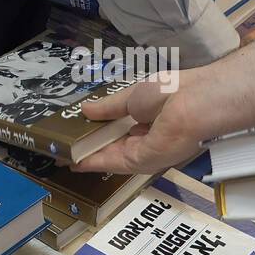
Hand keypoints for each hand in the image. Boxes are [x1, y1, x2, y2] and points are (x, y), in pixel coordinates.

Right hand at [73, 72, 206, 174]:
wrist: (192, 103)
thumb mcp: (131, 97)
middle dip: (90, 147)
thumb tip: (85, 109)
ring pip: (110, 156)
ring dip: (87, 157)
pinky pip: (113, 163)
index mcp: (147, 120)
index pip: (119, 130)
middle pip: (113, 146)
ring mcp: (144, 152)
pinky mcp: (142, 162)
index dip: (99, 132)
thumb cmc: (168, 92)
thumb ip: (109, 107)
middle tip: (64, 147)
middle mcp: (146, 139)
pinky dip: (93, 162)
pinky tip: (74, 161)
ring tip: (62, 155)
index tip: (78, 133)